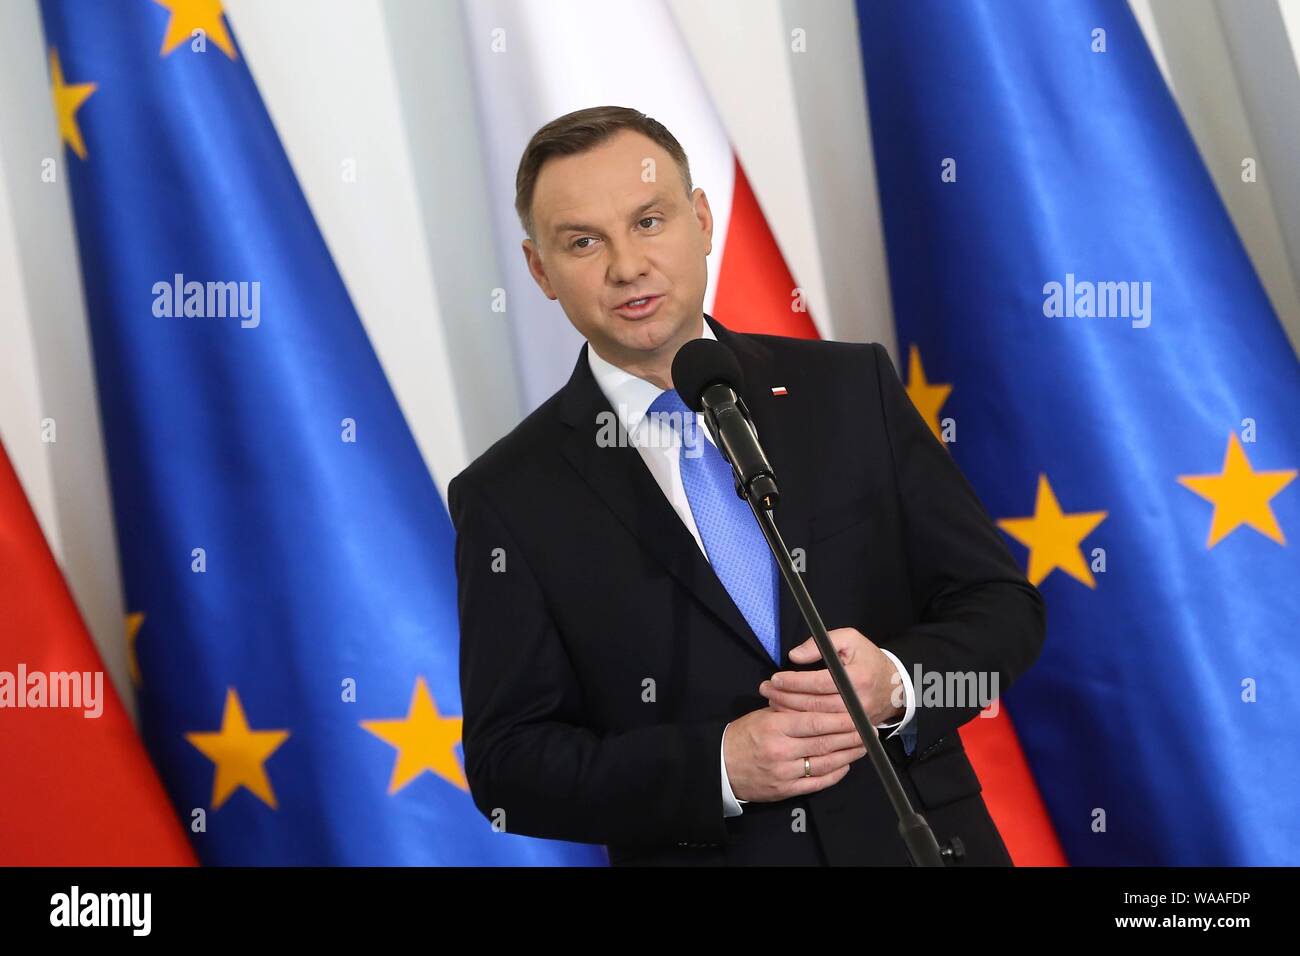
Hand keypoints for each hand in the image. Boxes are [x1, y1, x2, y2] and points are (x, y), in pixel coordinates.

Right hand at [722, 708, 867, 802]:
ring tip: (863, 746)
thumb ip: (789, 711)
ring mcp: (784, 772)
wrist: (720, 766)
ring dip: (848, 755)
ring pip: (825, 763)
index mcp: (775, 726)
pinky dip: (834, 774)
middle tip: (869, 730)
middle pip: (825, 742)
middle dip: (851, 736)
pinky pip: (816, 782)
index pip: (816, 721)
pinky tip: (845, 765)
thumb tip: (820, 703)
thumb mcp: (762, 715)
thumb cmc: (741, 736)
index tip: (858, 714)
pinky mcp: (785, 790)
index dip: (841, 719)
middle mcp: (781, 750)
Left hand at [760, 627, 903, 727]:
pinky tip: (788, 713)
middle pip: (814, 704)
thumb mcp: (849, 639)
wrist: (894, 685)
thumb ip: (821, 643)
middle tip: (766, 689)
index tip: (775, 677)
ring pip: (816, 719)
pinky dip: (803, 722)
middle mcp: (857, 701)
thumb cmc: (868, 658)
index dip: (794, 681)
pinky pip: (823, 729)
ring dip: (790, 711)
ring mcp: (855, 719)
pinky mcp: (853, 730)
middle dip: (785, 697)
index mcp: (857, 677)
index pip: (818, 682)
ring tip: (772, 700)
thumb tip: (794, 655)